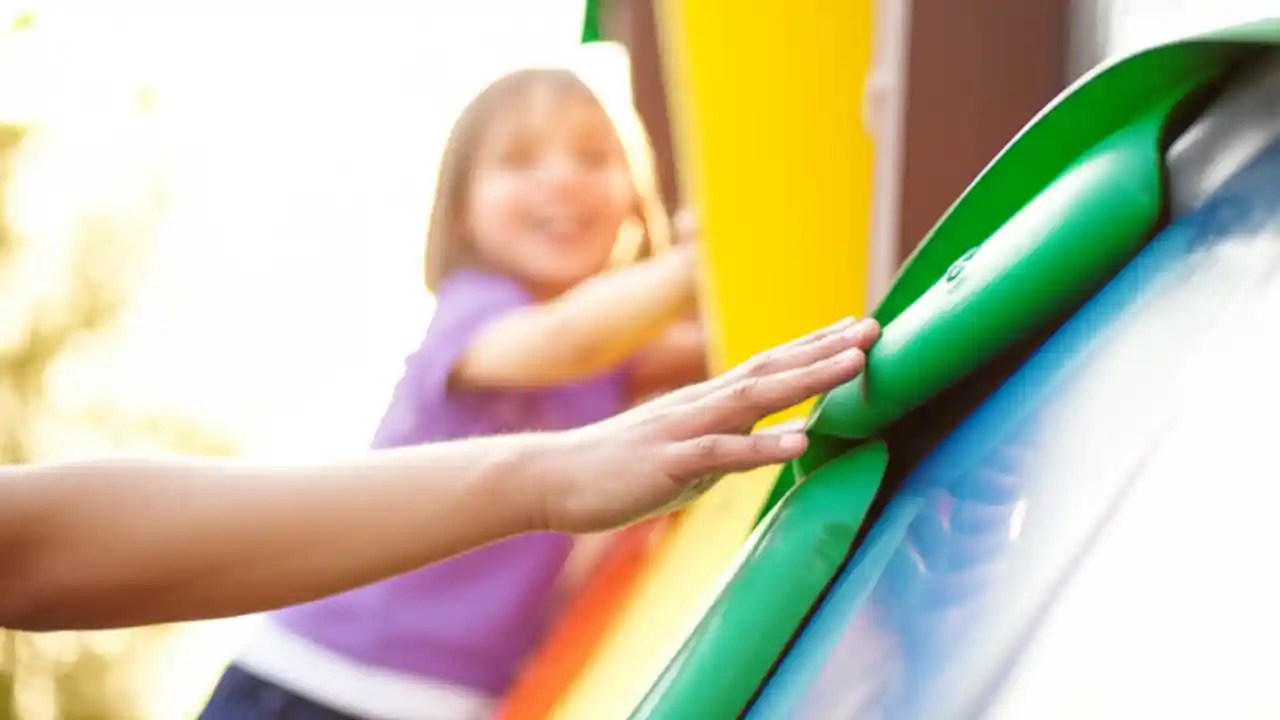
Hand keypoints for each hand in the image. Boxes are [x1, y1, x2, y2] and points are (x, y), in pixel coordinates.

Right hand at [535, 317, 880, 532]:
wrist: (553, 478)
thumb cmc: (616, 469)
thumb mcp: (681, 450)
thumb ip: (722, 440)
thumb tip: (763, 442)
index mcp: (704, 402)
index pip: (767, 365)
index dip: (813, 347)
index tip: (856, 330)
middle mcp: (700, 404)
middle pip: (772, 369)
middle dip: (826, 350)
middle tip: (876, 328)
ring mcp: (686, 429)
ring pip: (755, 398)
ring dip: (808, 379)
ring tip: (854, 364)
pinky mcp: (671, 462)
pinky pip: (722, 452)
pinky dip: (763, 446)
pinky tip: (800, 442)